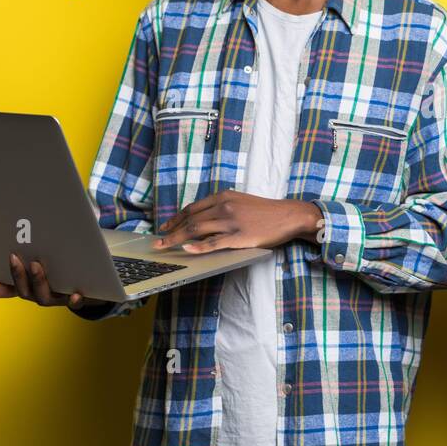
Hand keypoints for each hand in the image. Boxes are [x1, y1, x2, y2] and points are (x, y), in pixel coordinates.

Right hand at [0, 253, 111, 310]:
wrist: (93, 290)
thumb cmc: (61, 280)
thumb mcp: (42, 276)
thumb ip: (23, 274)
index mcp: (33, 290)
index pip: (14, 287)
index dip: (5, 282)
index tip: (1, 266)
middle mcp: (43, 297)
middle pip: (27, 292)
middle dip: (20, 276)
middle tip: (15, 258)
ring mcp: (59, 300)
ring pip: (45, 298)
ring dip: (39, 282)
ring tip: (36, 265)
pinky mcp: (79, 300)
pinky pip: (76, 303)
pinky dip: (75, 300)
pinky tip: (76, 294)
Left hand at [151, 190, 321, 252]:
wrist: (288, 215)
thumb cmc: (265, 211)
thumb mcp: (240, 201)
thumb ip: (222, 207)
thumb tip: (203, 218)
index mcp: (223, 196)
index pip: (192, 208)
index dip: (176, 219)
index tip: (165, 227)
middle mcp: (224, 206)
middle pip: (190, 219)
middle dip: (171, 230)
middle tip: (158, 241)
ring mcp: (231, 222)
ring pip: (197, 230)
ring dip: (177, 239)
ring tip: (165, 247)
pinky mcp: (239, 237)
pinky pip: (214, 242)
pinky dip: (198, 246)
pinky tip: (186, 249)